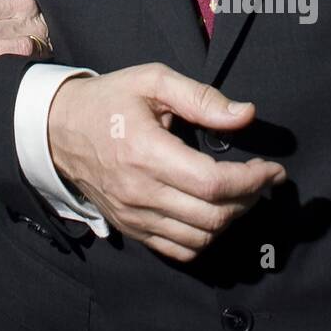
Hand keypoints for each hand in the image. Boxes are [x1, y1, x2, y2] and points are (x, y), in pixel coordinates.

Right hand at [47, 63, 286, 262]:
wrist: (57, 129)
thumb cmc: (108, 100)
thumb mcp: (152, 80)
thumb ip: (200, 97)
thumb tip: (245, 114)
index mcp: (146, 151)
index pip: (213, 183)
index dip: (252, 180)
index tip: (272, 168)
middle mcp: (140, 191)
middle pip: (213, 216)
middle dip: (251, 199)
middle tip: (263, 179)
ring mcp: (134, 215)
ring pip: (200, 237)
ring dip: (232, 220)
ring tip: (243, 195)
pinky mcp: (131, 229)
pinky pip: (179, 250)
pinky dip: (206, 238)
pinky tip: (215, 214)